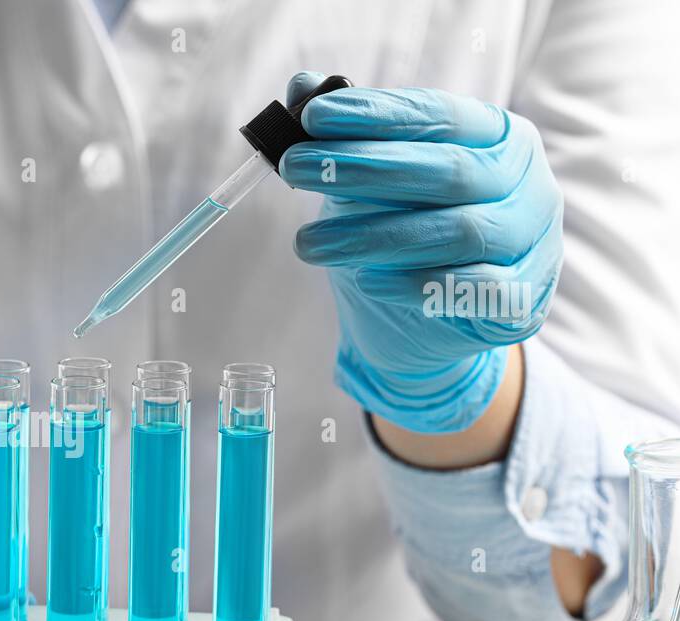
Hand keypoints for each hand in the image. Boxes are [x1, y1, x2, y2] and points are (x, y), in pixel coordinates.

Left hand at [279, 72, 562, 433]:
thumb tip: (301, 85)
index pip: (440, 115)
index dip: (376, 114)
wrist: (424, 327)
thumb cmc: (404, 238)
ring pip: (458, 232)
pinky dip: (417, 284)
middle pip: (448, 170)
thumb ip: (346, 136)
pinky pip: (477, 290)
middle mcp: (528, 183)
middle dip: (364, 167)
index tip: (312, 115)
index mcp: (500, 137)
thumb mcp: (373, 185)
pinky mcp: (524, 301)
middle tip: (295, 168)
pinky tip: (367, 281)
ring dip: (373, 236)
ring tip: (308, 242)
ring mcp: (533, 242)